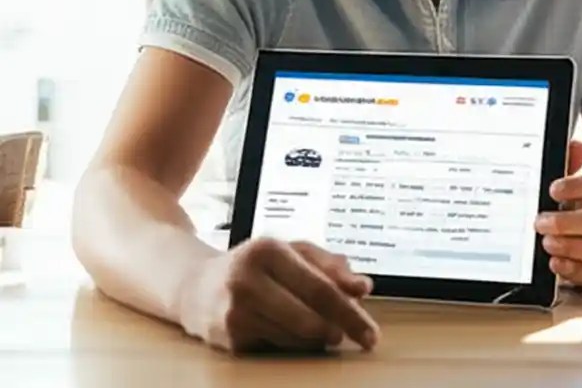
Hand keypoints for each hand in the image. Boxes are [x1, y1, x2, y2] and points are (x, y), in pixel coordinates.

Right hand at [177, 238, 379, 353]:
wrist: (195, 286)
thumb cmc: (255, 267)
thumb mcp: (292, 252)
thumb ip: (330, 265)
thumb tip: (363, 287)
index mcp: (268, 250)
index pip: (320, 286)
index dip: (350, 311)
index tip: (371, 330)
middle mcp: (246, 279)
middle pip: (309, 316)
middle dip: (341, 330)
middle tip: (361, 338)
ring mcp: (234, 311)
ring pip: (295, 337)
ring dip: (319, 339)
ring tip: (327, 331)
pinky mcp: (227, 338)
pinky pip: (277, 347)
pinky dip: (295, 344)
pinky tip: (295, 334)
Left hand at [534, 140, 581, 288]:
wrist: (577, 242)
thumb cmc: (571, 211)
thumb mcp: (566, 189)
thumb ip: (569, 167)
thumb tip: (576, 147)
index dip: (577, 186)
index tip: (553, 189)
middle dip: (567, 223)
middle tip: (541, 222)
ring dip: (569, 247)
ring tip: (546, 243)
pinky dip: (573, 269)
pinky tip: (556, 263)